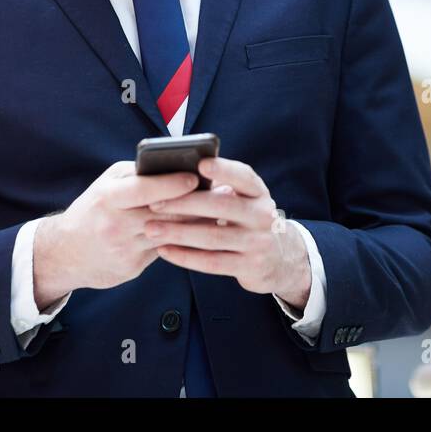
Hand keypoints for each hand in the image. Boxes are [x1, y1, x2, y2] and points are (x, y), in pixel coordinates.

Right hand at [31, 160, 206, 307]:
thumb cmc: (94, 208)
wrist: (65, 253)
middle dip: (196, 204)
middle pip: (163, 214)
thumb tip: (177, 168)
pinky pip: (164, 251)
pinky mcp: (131, 268)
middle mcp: (114, 225)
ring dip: (198, 224)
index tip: (196, 177)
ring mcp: (123, 249)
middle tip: (225, 194)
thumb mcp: (107, 184)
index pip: (143, 189)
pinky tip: (204, 233)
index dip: (171, 184)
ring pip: (170, 235)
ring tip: (222, 212)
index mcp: (107, 198)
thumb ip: (137, 175)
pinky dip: (184, 240)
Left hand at [141, 157, 311, 308]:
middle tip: (154, 202)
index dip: (223, 170)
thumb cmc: (249, 220)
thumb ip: (222, 187)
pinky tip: (164, 250)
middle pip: (221, 206)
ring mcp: (257, 243)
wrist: (279, 259)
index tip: (200, 164)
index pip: (243, 176)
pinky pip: (211, 262)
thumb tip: (179, 174)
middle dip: (185, 203)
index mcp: (259, 193)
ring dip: (178, 232)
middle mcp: (263, 215)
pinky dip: (185, 257)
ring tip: (150, 228)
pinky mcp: (249, 267)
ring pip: (212, 237)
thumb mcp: (247, 199)